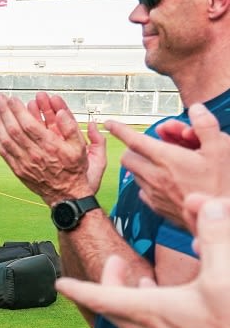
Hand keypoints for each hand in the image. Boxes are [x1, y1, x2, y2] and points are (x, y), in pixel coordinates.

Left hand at [0, 93, 99, 202]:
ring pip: (6, 140)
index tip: (13, 99)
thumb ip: (72, 128)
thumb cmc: (76, 171)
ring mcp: (24, 164)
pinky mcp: (18, 170)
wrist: (68, 196)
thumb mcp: (84, 148)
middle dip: (5, 112)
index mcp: (51, 147)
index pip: (29, 125)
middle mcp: (35, 155)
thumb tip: (61, 112)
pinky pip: (3, 153)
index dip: (18, 110)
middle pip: (14, 130)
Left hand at [55, 195, 229, 327]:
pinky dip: (153, 322)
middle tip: (118, 266)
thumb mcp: (226, 277)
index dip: (79, 288)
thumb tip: (207, 205)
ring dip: (134, 303)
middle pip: (116, 309)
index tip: (61, 284)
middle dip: (112, 284)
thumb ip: (215, 238)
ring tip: (145, 284)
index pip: (100, 298)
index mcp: (150, 312)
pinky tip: (173, 314)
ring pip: (135, 327)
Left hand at [106, 103, 229, 230]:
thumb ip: (205, 126)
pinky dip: (148, 182)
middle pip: (128, 157)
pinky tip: (166, 180)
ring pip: (134, 174)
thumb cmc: (224, 183)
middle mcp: (155, 177)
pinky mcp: (157, 207)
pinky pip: (143, 190)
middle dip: (134, 148)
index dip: (120, 130)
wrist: (222, 218)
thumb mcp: (221, 148)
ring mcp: (154, 194)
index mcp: (167, 159)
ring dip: (143, 165)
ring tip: (165, 162)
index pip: (135, 141)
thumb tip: (195, 109)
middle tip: (151, 145)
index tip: (110, 123)